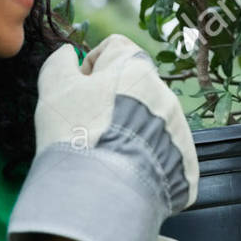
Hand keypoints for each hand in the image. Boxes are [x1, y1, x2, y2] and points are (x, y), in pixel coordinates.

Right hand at [7, 35, 197, 240]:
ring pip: (152, 124)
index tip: (80, 90)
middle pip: (135, 90)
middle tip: (89, 129)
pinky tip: (123, 175)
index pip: (116, 50)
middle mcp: (166, 94)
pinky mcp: (186, 165)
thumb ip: (60, 63)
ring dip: (132, 134)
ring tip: (106, 157)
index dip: (93, 67)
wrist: (101, 190)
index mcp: (136, 68)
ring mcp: (179, 130)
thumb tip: (69, 54)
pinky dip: (145, 163)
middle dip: (113, 104)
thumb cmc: (75, 132)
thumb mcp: (54, 88)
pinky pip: (164, 157)